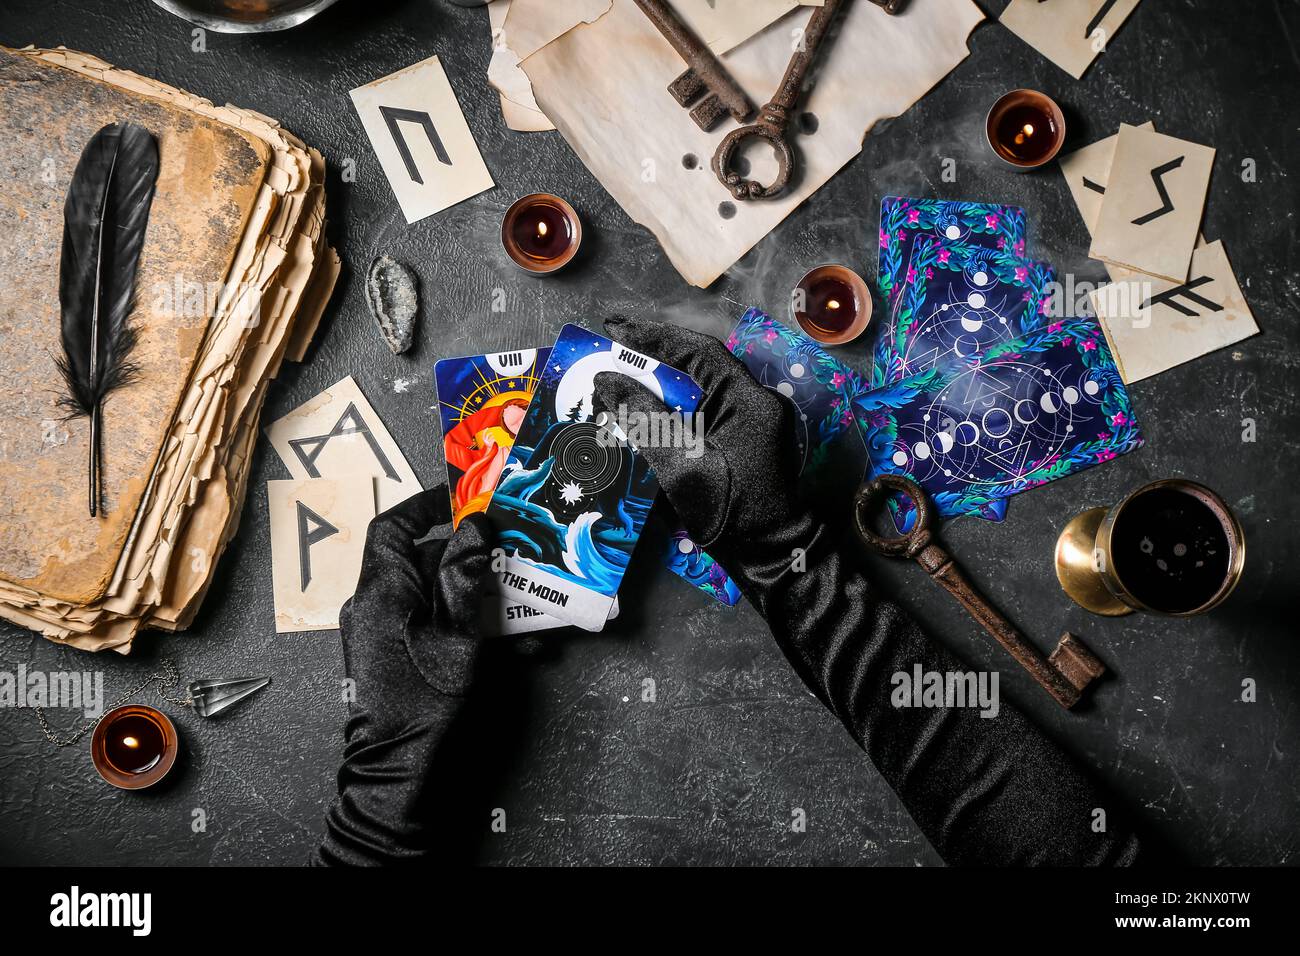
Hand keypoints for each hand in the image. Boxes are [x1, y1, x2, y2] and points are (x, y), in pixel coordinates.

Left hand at [314, 487, 490, 864]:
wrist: (398, 771)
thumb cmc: (424, 703)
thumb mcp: (458, 633)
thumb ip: (465, 576)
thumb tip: (474, 528)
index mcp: (381, 591)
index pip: (393, 528)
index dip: (424, 505)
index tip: (461, 497)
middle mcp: (375, 606)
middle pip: (423, 562)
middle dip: (471, 559)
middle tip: (513, 556)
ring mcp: (383, 633)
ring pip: (436, 596)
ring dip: (480, 599)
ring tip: (524, 610)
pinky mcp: (396, 656)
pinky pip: (434, 625)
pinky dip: (469, 628)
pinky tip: (516, 646)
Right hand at [592, 315, 812, 594]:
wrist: (769, 558)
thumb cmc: (729, 513)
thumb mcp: (681, 465)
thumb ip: (645, 420)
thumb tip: (607, 381)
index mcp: (748, 400)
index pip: (699, 352)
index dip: (655, 337)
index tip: (614, 328)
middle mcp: (754, 404)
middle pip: (697, 369)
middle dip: (652, 361)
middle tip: (609, 352)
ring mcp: (751, 424)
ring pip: (698, 392)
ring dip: (659, 387)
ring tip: (618, 382)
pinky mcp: (743, 443)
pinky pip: (702, 415)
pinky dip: (671, 412)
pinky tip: (643, 417)